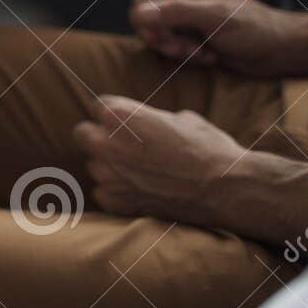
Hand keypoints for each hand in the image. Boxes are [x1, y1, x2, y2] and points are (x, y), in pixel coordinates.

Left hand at [73, 96, 247, 224]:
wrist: (225, 188)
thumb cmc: (207, 148)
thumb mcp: (181, 118)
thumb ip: (150, 117)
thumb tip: (145, 119)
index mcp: (118, 115)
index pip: (97, 105)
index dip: (114, 113)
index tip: (125, 121)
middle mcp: (105, 143)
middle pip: (82, 133)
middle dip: (99, 136)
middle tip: (122, 144)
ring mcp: (107, 175)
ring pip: (93, 164)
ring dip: (109, 165)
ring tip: (140, 169)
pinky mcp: (114, 201)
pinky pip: (103, 191)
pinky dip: (117, 191)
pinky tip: (140, 189)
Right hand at [128, 0, 307, 74]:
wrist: (278, 51)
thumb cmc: (254, 29)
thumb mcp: (215, 18)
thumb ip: (176, 12)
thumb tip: (138, 15)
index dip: (145, 18)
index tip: (162, 38)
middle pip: (145, 16)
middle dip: (163, 38)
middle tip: (187, 49)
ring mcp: (184, 15)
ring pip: (154, 34)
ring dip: (175, 49)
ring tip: (203, 52)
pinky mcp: (188, 33)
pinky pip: (167, 46)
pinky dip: (183, 56)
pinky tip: (207, 55)